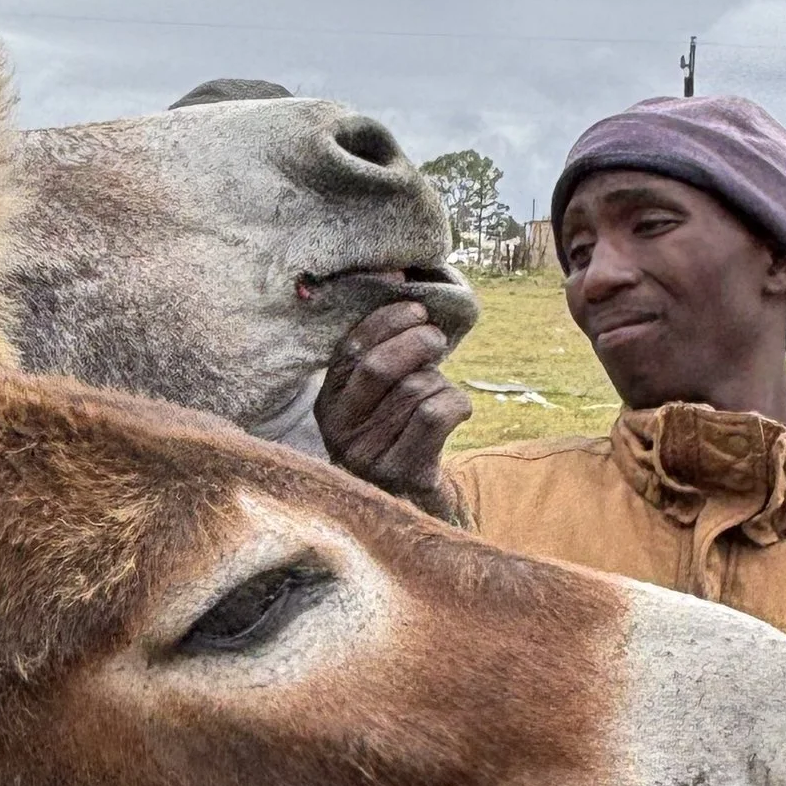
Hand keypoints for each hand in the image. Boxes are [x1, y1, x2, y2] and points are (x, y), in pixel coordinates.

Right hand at [317, 299, 471, 509]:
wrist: (416, 508)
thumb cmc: (402, 437)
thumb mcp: (379, 399)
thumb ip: (380, 349)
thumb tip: (397, 277)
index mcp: (328, 406)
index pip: (351, 350)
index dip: (386, 321)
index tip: (417, 310)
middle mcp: (340, 433)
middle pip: (380, 366)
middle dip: (417, 342)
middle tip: (437, 342)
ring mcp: (370, 457)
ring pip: (416, 389)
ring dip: (441, 381)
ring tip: (440, 393)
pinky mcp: (403, 474)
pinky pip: (437, 414)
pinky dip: (457, 402)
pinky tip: (456, 411)